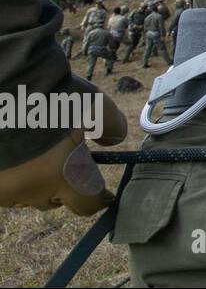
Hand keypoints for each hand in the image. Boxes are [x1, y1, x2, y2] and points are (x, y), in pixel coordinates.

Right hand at [0, 82, 127, 215]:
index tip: (104, 192)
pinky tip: (15, 152)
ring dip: (34, 181)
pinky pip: (3, 185)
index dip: (98, 197)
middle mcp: (31, 191)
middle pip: (54, 200)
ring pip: (25, 193)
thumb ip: (111, 127)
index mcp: (64, 177)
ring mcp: (2, 189)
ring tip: (36, 153)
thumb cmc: (54, 94)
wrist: (2, 84)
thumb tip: (112, 140)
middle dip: (64, 186)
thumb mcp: (95, 105)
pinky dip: (12, 173)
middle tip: (66, 161)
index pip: (88, 204)